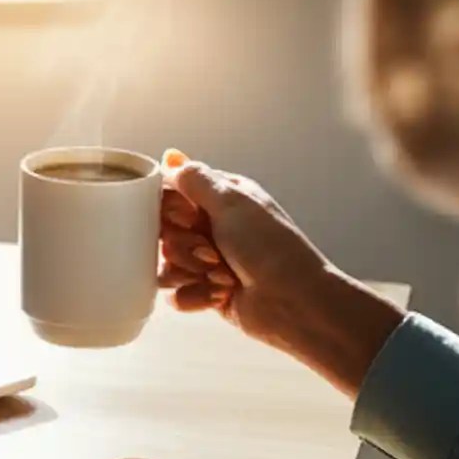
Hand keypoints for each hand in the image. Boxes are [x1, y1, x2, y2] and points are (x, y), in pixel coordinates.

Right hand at [158, 150, 405, 395]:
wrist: (293, 301)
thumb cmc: (270, 247)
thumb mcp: (232, 202)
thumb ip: (196, 179)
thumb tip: (171, 158)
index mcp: (220, 200)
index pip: (171, 195)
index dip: (171, 209)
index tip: (188, 218)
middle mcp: (212, 229)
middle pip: (165, 232)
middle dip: (184, 245)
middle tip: (210, 250)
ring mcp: (207, 262)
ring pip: (167, 265)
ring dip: (191, 271)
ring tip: (220, 274)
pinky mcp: (206, 292)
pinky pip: (177, 294)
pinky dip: (198, 295)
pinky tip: (221, 293)